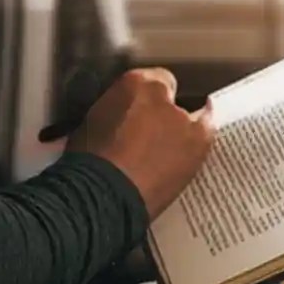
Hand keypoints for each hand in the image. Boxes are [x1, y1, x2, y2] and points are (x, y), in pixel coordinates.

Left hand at [66, 68, 213, 218]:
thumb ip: (204, 119)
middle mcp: (114, 90)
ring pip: (126, 121)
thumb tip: (204, 110)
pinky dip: (114, 150)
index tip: (184, 130)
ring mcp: (93, 115)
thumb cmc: (153, 167)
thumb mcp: (196, 143)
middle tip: (166, 148)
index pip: (170, 84)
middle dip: (155, 118)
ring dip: (133, 135)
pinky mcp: (78, 140)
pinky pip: (107, 140)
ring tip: (144, 165)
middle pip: (146, 101)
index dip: (181, 107)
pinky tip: (125, 171)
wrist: (100, 200)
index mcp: (144, 82)